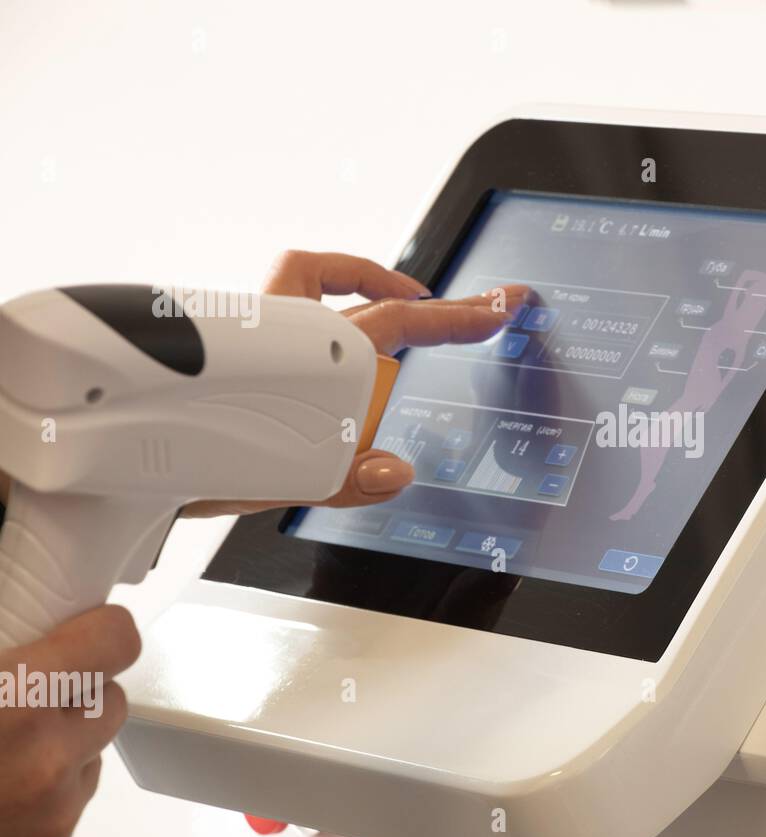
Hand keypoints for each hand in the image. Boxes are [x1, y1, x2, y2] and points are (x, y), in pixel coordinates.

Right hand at [0, 606, 139, 836]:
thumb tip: (13, 635)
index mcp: (14, 700)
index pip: (114, 642)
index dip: (100, 632)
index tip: (85, 631)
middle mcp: (46, 758)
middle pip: (107, 703)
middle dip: (72, 699)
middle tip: (20, 704)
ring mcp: (54, 813)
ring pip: (90, 758)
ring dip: (58, 752)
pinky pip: (71, 809)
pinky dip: (43, 801)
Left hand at [183, 251, 533, 517]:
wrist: (121, 467)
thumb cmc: (187, 467)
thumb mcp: (278, 483)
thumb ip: (346, 477)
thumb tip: (396, 472)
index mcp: (303, 355)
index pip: (397, 322)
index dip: (455, 314)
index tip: (498, 306)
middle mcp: (273, 330)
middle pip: (348, 282)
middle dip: (399, 287)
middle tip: (438, 306)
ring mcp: (247, 332)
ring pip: (303, 278)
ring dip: (349, 284)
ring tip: (384, 307)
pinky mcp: (227, 348)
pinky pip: (277, 308)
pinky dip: (309, 313)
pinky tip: (318, 351)